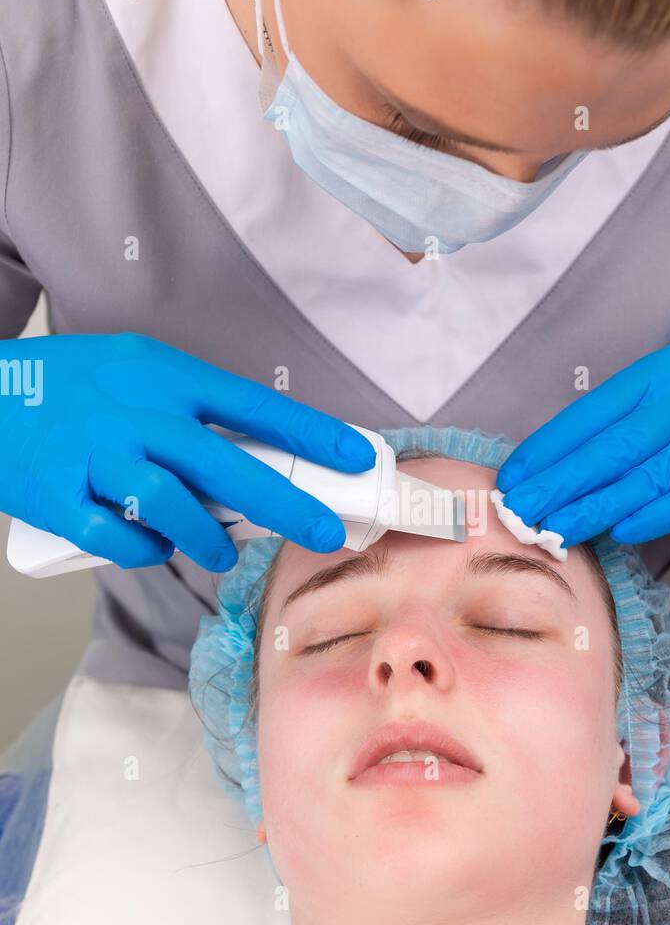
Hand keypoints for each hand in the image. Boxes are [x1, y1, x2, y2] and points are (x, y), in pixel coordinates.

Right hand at [0, 332, 375, 570]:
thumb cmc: (69, 389)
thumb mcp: (136, 373)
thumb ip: (191, 415)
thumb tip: (258, 466)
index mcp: (163, 375)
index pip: (254, 405)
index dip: (311, 433)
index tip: (358, 456)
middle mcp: (135, 414)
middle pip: (227, 465)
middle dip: (287, 504)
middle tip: (326, 532)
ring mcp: (94, 456)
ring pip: (172, 508)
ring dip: (207, 539)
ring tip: (220, 551)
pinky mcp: (57, 497)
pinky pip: (116, 539)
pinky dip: (142, 551)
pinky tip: (152, 546)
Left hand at [495, 345, 669, 546]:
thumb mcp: (648, 426)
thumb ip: (601, 442)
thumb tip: (531, 480)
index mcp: (659, 373)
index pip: (592, 414)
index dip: (548, 449)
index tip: (511, 480)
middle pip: (617, 445)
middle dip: (563, 482)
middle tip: (523, 512)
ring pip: (649, 475)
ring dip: (597, 507)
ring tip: (558, 530)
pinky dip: (650, 517)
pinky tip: (617, 532)